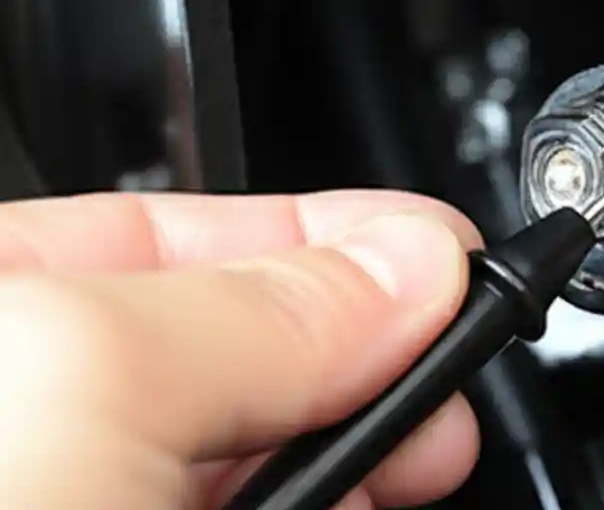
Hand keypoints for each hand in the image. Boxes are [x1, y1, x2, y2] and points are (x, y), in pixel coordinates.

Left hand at [0, 190, 481, 508]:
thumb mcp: (84, 381)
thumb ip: (252, 307)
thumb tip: (405, 263)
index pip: (158, 233)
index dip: (314, 230)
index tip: (434, 246)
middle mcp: (31, 416)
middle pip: (233, 341)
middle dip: (366, 338)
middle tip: (453, 347)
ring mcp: (84, 498)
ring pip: (262, 441)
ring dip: (370, 428)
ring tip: (429, 443)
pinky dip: (345, 500)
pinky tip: (373, 496)